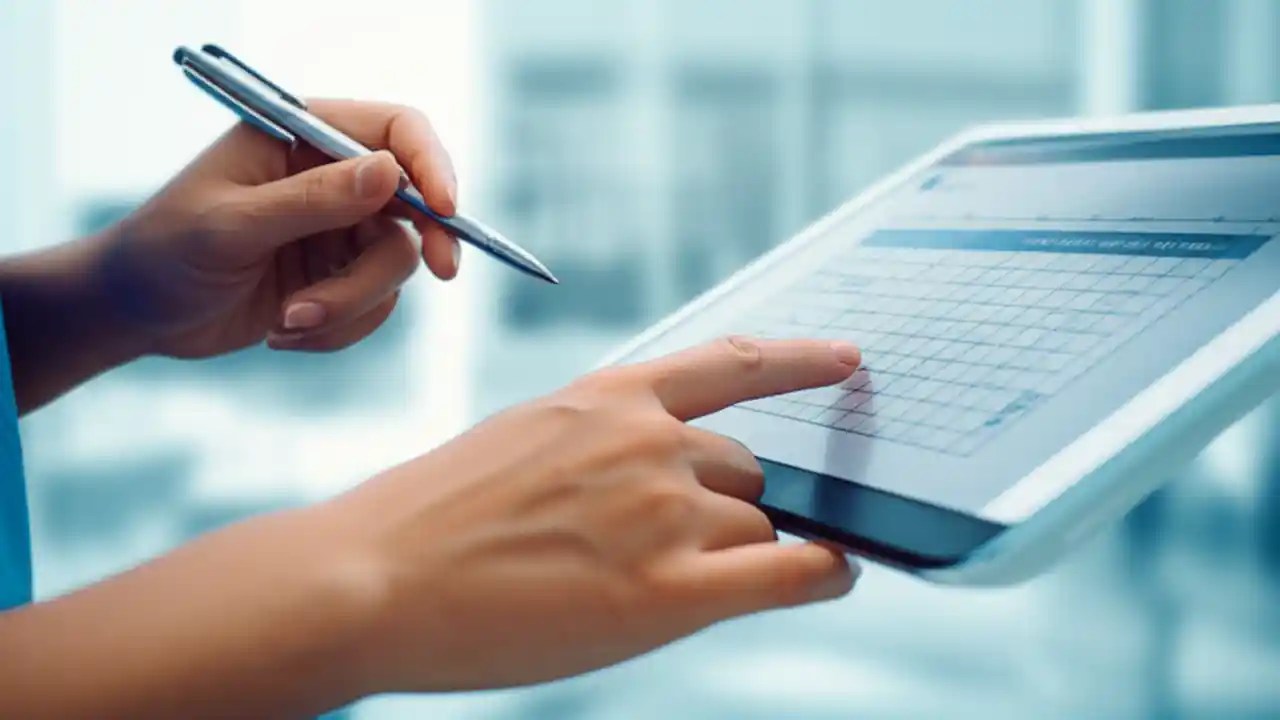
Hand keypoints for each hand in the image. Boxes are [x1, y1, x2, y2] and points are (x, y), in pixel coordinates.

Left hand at [99, 100, 458, 357]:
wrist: (137, 313)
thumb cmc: (164, 251)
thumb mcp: (232, 225)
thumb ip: (311, 199)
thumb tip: (388, 172)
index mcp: (302, 136)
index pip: (395, 130)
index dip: (431, 164)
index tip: (447, 211)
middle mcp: (330, 178)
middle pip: (412, 206)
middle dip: (413, 249)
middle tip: (441, 273)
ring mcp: (338, 230)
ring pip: (394, 265)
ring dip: (349, 303)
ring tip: (289, 321)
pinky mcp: (336, 278)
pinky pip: (374, 307)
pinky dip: (338, 328)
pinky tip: (284, 331)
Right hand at [324, 336, 862, 691]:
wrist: (371, 577)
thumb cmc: (435, 517)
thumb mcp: (527, 438)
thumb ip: (606, 439)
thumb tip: (678, 464)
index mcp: (610, 397)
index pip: (733, 364)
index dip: (802, 360)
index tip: (849, 359)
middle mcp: (650, 442)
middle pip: (747, 472)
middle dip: (723, 506)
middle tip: (659, 548)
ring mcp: (663, 513)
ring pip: (755, 527)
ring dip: (732, 553)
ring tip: (644, 584)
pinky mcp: (668, 592)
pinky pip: (791, 571)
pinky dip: (826, 572)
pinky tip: (835, 573)